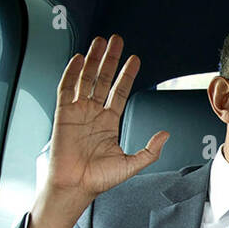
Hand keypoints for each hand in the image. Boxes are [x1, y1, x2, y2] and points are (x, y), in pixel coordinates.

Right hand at [31, 34, 169, 227]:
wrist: (76, 187)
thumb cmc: (99, 179)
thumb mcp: (131, 164)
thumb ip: (149, 150)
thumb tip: (165, 134)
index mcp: (109, 123)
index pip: (119, 92)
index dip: (127, 75)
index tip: (135, 59)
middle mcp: (93, 114)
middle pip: (103, 79)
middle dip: (110, 60)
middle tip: (117, 40)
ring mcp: (78, 112)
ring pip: (86, 79)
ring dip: (93, 60)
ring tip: (100, 42)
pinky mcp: (63, 114)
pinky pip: (66, 89)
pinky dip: (72, 73)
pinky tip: (80, 58)